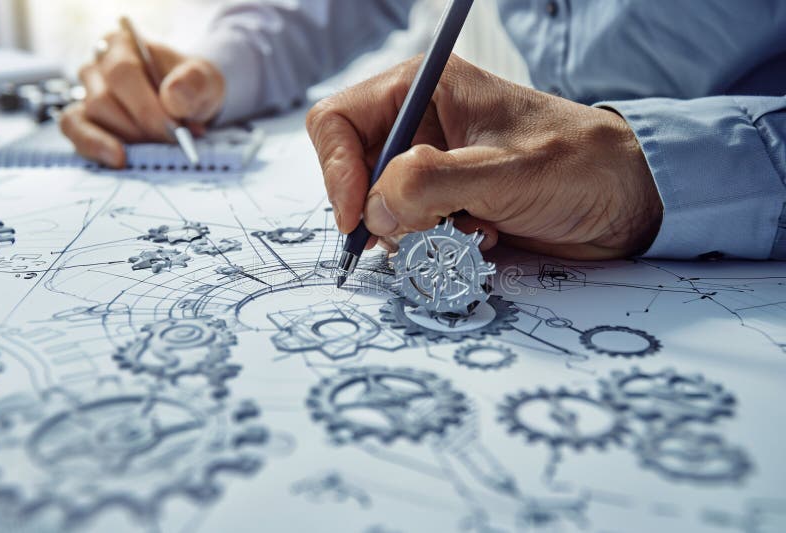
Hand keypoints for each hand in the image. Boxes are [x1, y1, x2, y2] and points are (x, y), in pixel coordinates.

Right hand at [60, 31, 224, 167]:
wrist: (188, 107)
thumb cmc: (191, 88)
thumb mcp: (205, 80)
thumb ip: (194, 83)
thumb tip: (173, 96)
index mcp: (122, 45)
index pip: (123, 73)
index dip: (146, 107)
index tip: (173, 130)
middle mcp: (97, 67)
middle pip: (103, 100)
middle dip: (141, 128)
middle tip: (172, 144)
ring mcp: (85, 93)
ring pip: (92, 119)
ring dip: (128, 140)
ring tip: (161, 146)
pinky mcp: (81, 120)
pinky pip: (75, 132)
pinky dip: (95, 148)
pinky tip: (119, 160)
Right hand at [306, 55, 662, 259]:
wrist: (627, 200)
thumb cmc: (578, 166)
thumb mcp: (505, 172)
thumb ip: (430, 185)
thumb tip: (373, 208)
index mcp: (424, 89)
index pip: (338, 121)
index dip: (337, 171)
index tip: (357, 218)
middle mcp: (420, 126)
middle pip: (354, 172)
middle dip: (379, 211)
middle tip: (420, 234)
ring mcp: (432, 167)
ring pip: (379, 209)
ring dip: (412, 234)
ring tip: (467, 232)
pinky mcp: (446, 202)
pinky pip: (409, 231)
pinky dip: (434, 246)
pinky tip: (482, 237)